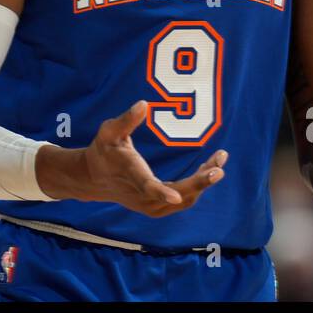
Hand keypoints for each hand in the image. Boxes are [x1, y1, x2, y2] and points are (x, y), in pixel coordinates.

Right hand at [38, 100, 227, 217]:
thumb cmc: (103, 149)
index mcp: (131, 174)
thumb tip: (144, 104)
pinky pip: (184, 200)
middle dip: (200, 182)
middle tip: (220, 166)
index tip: (176, 197)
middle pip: (177, 195)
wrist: (93, 178)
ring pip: (184, 199)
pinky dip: (197, 187)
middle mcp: (142, 196)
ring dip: (203, 182)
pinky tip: (207, 169)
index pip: (147, 186)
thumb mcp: (109, 131)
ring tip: (219, 160)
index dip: (161, 193)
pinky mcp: (158, 208)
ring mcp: (151, 206)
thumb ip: (126, 119)